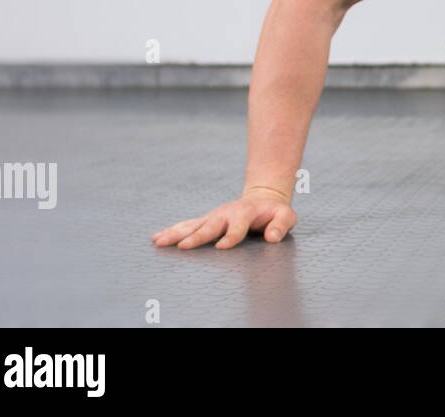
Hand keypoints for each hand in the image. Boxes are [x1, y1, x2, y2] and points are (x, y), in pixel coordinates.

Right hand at [151, 187, 297, 249]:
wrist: (263, 197)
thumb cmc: (275, 212)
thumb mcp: (286, 216)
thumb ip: (281, 226)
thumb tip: (272, 237)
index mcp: (245, 213)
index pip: (237, 227)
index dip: (231, 237)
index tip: (221, 247)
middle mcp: (226, 214)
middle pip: (209, 226)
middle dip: (196, 237)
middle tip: (183, 247)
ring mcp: (214, 216)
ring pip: (193, 225)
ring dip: (176, 233)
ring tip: (159, 242)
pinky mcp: (207, 220)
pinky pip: (187, 225)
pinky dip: (172, 231)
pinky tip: (157, 238)